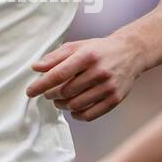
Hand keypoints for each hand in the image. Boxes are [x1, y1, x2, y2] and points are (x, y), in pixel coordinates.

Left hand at [26, 34, 144, 120]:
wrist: (131, 53)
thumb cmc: (99, 50)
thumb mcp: (77, 46)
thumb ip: (55, 57)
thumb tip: (35, 67)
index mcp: (87, 55)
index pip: (58, 74)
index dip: (41, 85)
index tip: (30, 92)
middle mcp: (99, 71)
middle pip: (66, 92)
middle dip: (52, 95)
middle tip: (49, 93)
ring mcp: (108, 87)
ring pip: (76, 105)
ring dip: (62, 105)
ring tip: (60, 100)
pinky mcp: (115, 99)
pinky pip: (90, 115)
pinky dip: (77, 115)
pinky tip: (73, 109)